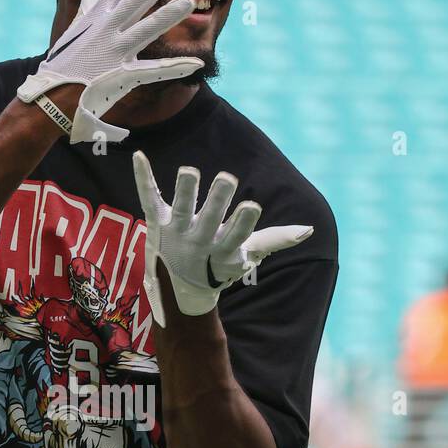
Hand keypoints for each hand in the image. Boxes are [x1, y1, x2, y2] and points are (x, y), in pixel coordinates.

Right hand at [18, 0, 201, 145]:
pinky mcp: (122, 76)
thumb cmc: (65, 62)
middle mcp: (106, 30)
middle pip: (135, 1)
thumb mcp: (76, 27)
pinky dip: (174, 68)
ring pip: (146, 30)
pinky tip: (194, 62)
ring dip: (167, 16)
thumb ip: (88, 4)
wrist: (52, 96)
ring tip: (189, 2)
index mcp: (97, 16)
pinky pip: (153, 71)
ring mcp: (114, 52)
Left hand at [133, 151, 313, 326]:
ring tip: (189, 171)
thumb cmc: (218, 268)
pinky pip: (148, 197)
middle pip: (209, 218)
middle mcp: (199, 239)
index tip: (251, 207)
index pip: (236, 234)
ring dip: (185, 190)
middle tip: (226, 180)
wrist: (180, 292)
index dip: (242, 221)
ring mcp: (177, 231)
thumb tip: (309, 229)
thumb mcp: (247, 255)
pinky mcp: (157, 221)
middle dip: (217, 200)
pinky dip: (143, 177)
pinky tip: (139, 156)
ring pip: (181, 208)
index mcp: (224, 248)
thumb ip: (276, 239)